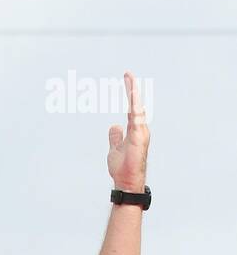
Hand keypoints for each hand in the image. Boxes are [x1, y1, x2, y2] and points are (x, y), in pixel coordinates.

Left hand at [107, 72, 149, 191]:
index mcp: (135, 130)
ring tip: (128, 77)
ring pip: (137, 107)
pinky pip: (136, 116)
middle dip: (132, 88)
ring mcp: (140, 131)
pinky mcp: (138, 135)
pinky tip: (131, 93)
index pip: (132, 109)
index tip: (127, 81)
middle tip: (127, 74)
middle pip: (136, 104)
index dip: (130, 95)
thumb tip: (114, 126)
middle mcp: (140, 128)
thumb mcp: (115, 149)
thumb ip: (115, 137)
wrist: (127, 181)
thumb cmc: (123, 168)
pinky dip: (134, 103)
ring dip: (133, 92)